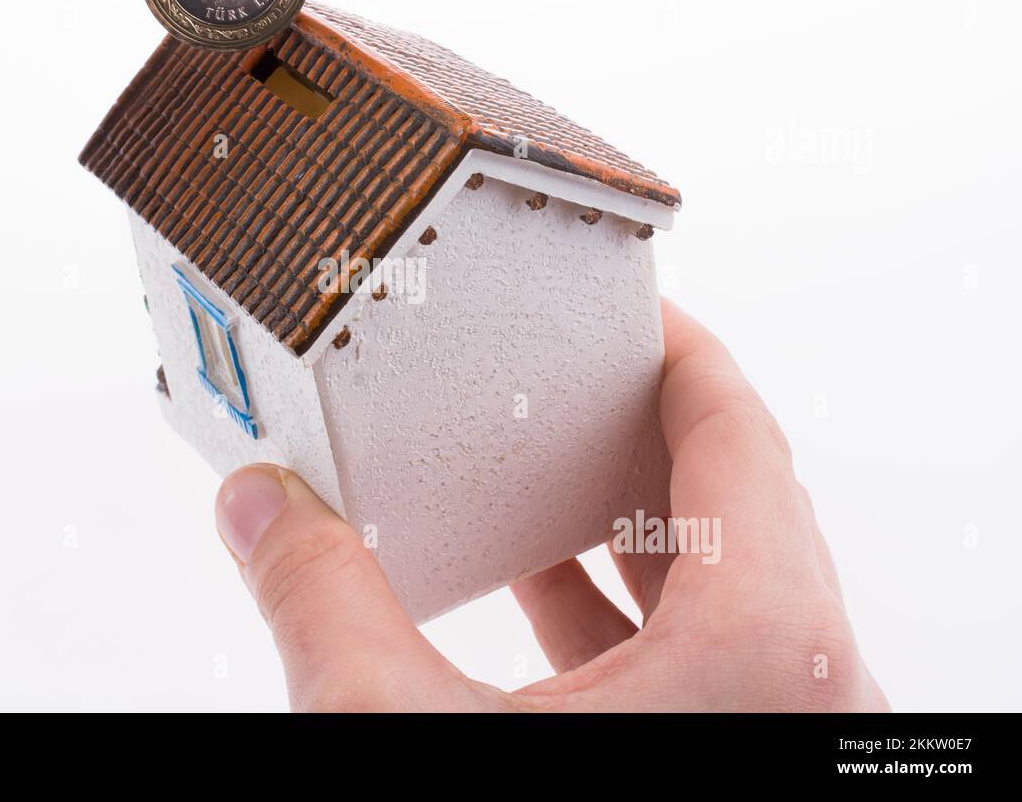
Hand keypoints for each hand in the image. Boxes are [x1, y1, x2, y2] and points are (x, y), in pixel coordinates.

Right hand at [214, 300, 888, 710]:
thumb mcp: (392, 728)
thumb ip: (319, 598)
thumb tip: (259, 507)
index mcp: (764, 645)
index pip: (736, 432)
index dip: (678, 352)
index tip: (632, 308)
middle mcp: (805, 687)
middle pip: (736, 502)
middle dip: (636, 437)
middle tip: (566, 379)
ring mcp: (783, 732)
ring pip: (724, 589)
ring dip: (627, 530)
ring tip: (541, 475)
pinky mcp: (743, 762)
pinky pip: (705, 656)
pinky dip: (628, 613)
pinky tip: (540, 595)